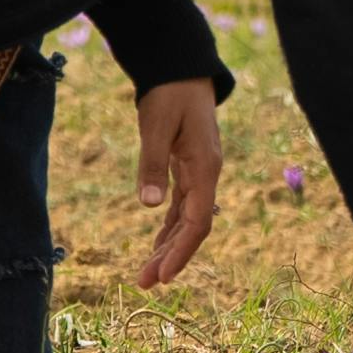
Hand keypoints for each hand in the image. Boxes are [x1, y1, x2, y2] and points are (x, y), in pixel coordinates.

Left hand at [131, 78, 221, 287]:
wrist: (180, 69)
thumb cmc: (169, 94)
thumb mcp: (155, 127)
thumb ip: (153, 165)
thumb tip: (149, 205)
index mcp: (205, 168)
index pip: (197, 221)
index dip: (181, 251)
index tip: (161, 275)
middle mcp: (207, 175)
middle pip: (194, 227)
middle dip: (172, 257)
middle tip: (145, 282)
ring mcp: (199, 172)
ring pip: (187, 219)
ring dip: (169, 246)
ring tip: (147, 273)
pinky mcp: (189, 168)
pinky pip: (182, 206)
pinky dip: (170, 227)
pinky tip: (157, 244)